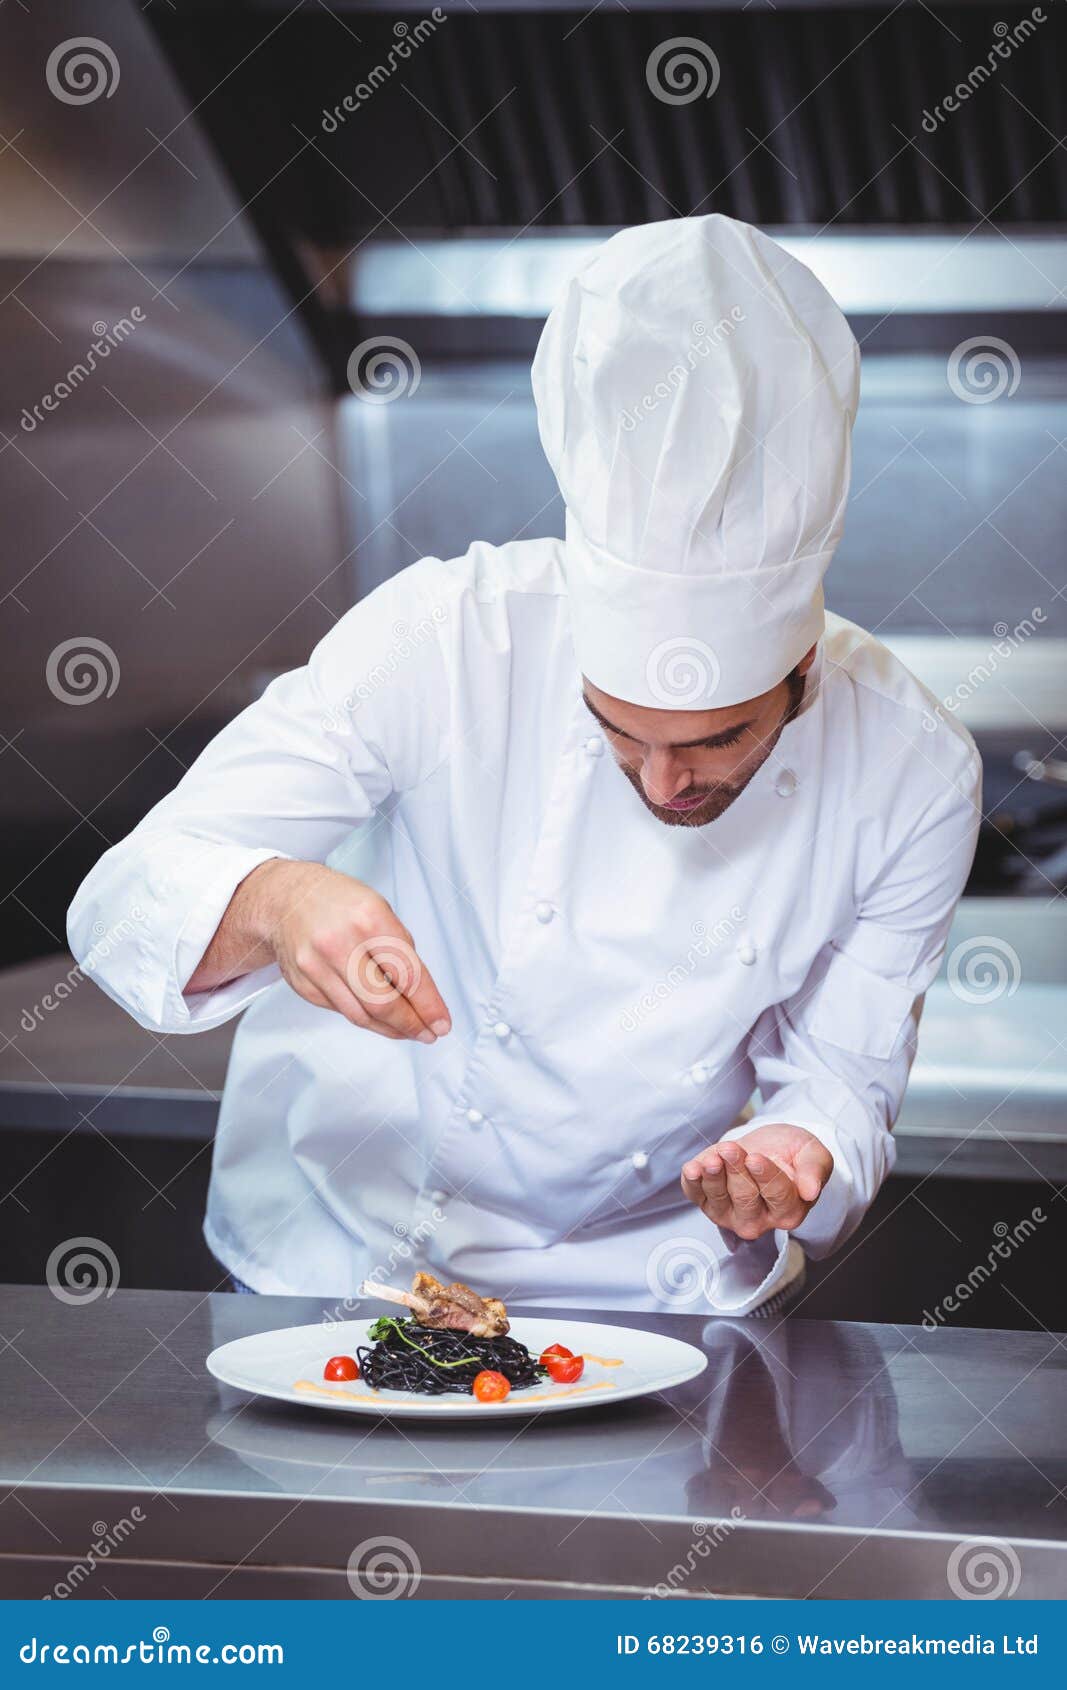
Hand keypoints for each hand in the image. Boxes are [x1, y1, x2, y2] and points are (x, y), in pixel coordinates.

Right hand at [252, 860, 450, 1042]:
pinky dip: (365, 1018)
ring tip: (408, 1031)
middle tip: (428, 1033)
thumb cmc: (340, 903)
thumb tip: (422, 997)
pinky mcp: (302, 984)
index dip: (429, 1006)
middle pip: (383, 1003)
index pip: (407, 974)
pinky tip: (379, 1019)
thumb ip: (400, 950)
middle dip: (411, 1025)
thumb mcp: (380, 909)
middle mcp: (339, 943)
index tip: (441, 1023)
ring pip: (361, 1015)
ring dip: (390, 1029)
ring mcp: (316, 967)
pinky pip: (341, 1011)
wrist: (287, 899)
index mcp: (369, 919)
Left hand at [681, 1124, 832, 1241]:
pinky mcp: (707, 1202)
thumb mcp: (813, 1154)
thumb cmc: (792, 1154)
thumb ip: (815, 1171)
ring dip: (713, 1177)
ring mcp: (730, 1214)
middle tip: (731, 1149)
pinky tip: (693, 1169)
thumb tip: (811, 1191)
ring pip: (718, 1199)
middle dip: (736, 1171)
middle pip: (744, 1198)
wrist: (769, 1147)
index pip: (776, 1196)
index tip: (756, 1158)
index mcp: (789, 1211)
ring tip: (713, 1158)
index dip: (765, 1177)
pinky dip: (691, 1183)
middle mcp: (758, 1220)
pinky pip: (695, 1195)